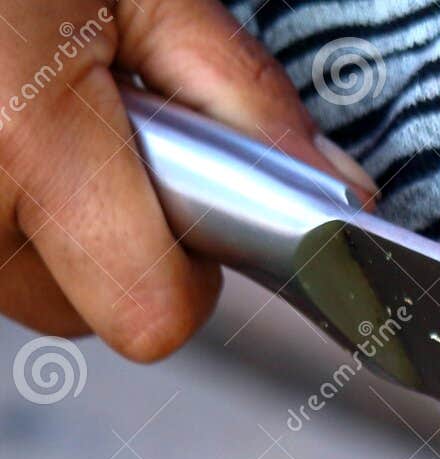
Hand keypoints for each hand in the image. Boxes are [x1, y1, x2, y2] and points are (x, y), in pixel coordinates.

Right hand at [0, 0, 372, 360]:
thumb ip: (241, 96)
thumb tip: (338, 197)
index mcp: (19, 133)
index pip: (155, 312)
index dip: (188, 268)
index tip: (187, 201)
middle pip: (88, 312)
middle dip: (115, 239)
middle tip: (89, 127)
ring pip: (29, 290)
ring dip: (52, 224)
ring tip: (26, 112)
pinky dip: (6, 208)